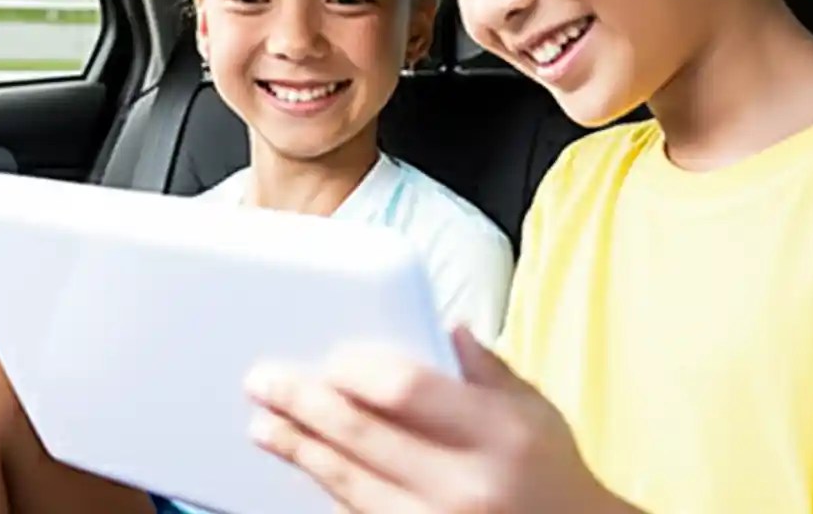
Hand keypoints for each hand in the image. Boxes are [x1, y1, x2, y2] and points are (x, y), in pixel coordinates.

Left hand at [244, 327, 635, 512]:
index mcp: (497, 433)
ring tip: (265, 425)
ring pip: (349, 483)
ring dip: (301, 450)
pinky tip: (306, 463)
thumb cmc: (548, 468)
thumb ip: (485, 366)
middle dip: (305, 405)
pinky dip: (328, 487)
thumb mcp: (534, 408)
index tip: (330, 356)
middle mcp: (464, 484)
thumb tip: (443, 325)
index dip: (358, 369)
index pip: (406, 390)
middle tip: (264, 381)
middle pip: (363, 437)